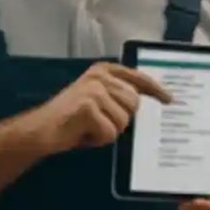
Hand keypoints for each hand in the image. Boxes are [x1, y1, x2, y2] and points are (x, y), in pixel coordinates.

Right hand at [24, 62, 172, 154]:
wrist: (40, 130)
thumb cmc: (69, 119)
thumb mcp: (96, 98)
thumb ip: (116, 94)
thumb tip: (142, 101)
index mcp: (103, 70)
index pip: (136, 77)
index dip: (154, 89)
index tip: (169, 99)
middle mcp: (100, 76)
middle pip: (133, 104)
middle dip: (119, 119)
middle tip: (96, 123)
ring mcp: (95, 90)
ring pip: (123, 121)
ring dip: (107, 131)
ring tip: (87, 128)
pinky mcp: (89, 107)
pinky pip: (110, 132)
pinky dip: (97, 139)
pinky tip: (82, 133)